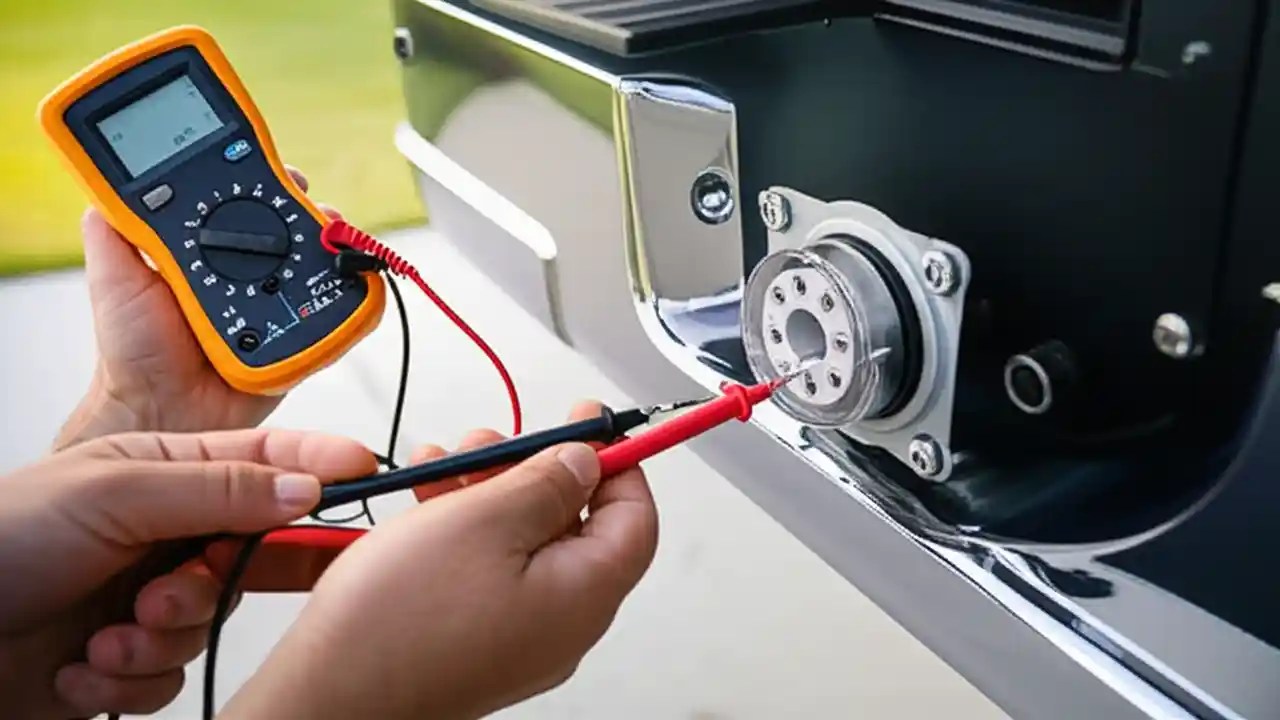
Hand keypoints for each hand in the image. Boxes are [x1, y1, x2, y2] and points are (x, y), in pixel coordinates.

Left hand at [0, 427, 375, 718]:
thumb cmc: (2, 541)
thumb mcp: (114, 493)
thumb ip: (218, 489)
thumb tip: (304, 487)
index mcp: (166, 474)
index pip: (266, 462)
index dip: (321, 466)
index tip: (368, 471)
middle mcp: (166, 534)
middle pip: (253, 555)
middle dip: (215, 584)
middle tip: (175, 589)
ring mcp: (151, 597)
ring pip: (216, 623)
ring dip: (162, 639)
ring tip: (108, 635)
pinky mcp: (132, 658)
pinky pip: (176, 675)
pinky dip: (130, 678)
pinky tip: (82, 665)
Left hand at [53, 169, 340, 450]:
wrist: (164, 411)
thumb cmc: (133, 353)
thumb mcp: (111, 279)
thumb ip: (111, 231)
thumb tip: (110, 185)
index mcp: (203, 250)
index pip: (238, 201)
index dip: (258, 179)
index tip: (272, 168)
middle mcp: (243, 271)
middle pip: (287, 225)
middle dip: (305, 207)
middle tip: (309, 205)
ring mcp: (273, 302)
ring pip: (315, 262)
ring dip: (330, 245)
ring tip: (331, 242)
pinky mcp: (297, 334)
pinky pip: (330, 310)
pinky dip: (344, 294)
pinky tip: (346, 280)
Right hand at [220, 402, 659, 719]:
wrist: (327, 696)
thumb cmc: (399, 623)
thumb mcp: (483, 519)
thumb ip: (547, 483)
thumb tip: (586, 461)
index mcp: (584, 596)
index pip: (635, 518)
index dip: (617, 462)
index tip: (587, 421)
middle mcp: (562, 625)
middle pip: (576, 526)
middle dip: (534, 470)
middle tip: (492, 443)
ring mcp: (519, 638)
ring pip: (525, 543)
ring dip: (491, 492)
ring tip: (445, 465)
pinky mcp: (477, 642)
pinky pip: (490, 572)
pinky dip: (466, 529)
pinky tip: (428, 502)